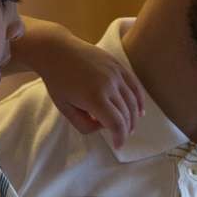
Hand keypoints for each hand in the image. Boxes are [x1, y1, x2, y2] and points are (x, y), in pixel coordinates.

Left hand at [28, 23, 144, 147]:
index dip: (120, 138)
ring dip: (134, 117)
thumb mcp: (65, 109)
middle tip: (122, 136)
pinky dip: (139, 100)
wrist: (57, 51)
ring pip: (133, 101)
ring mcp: (115, 74)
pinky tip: (139, 110)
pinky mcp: (118, 65)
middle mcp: (109, 85)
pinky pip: (135, 86)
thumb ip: (84, 125)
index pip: (116, 124)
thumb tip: (102, 127)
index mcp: (94, 98)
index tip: (118, 145)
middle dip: (126, 129)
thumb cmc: (58, 81)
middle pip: (126, 114)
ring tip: (129, 126)